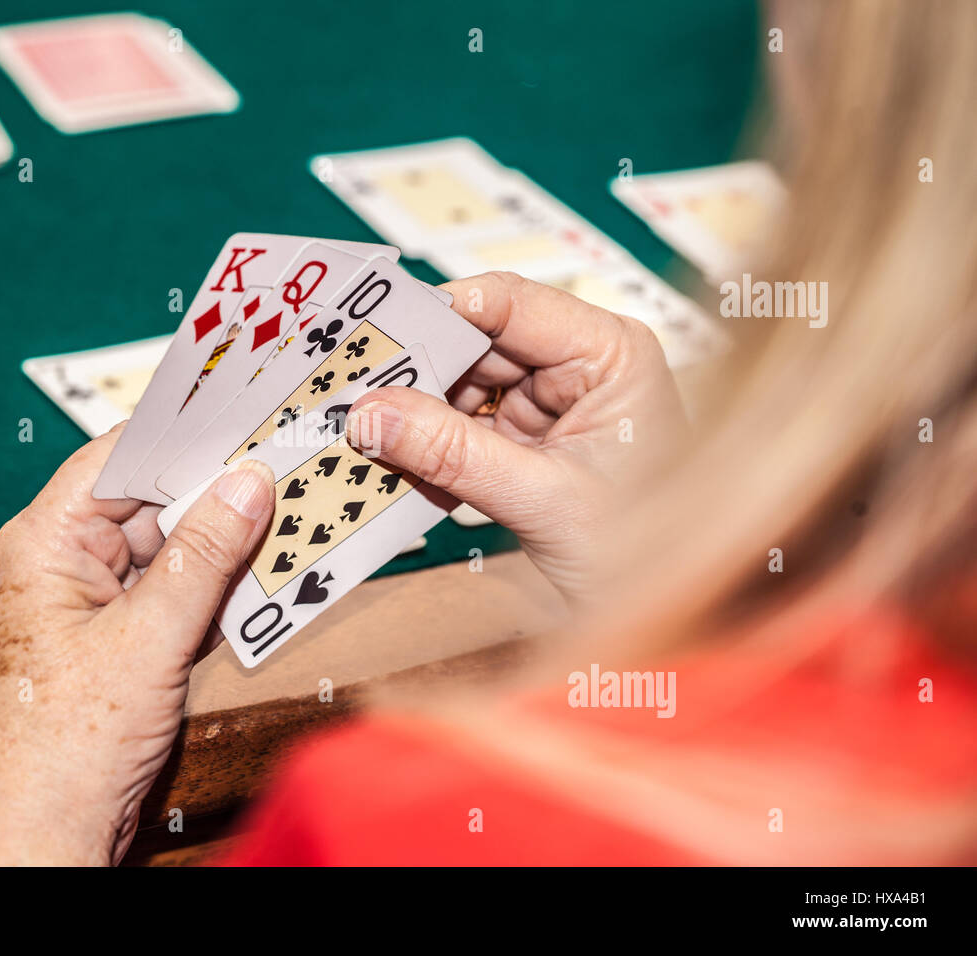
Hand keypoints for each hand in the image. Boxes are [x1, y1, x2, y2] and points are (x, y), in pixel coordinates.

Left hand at [0, 431, 273, 865]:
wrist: (46, 836)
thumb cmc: (61, 746)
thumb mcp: (147, 639)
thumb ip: (202, 557)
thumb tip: (243, 485)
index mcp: (41, 545)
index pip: (115, 459)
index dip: (179, 434)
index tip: (239, 412)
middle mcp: (60, 566)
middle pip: (148, 504)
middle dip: (214, 493)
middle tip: (278, 467)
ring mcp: (89, 606)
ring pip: (167, 552)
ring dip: (222, 546)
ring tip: (284, 518)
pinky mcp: (115, 642)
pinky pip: (171, 595)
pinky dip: (213, 590)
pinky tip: (259, 579)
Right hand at [345, 271, 687, 603]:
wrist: (672, 618)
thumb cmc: (652, 555)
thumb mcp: (542, 497)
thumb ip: (453, 452)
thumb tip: (373, 414)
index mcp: (609, 353)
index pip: (509, 304)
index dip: (438, 316)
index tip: (374, 339)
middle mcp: (581, 368)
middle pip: (475, 347)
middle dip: (418, 377)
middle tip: (353, 396)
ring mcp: (551, 408)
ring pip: (460, 391)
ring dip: (418, 421)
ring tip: (369, 442)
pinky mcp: (527, 446)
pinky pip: (462, 432)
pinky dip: (432, 453)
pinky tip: (401, 471)